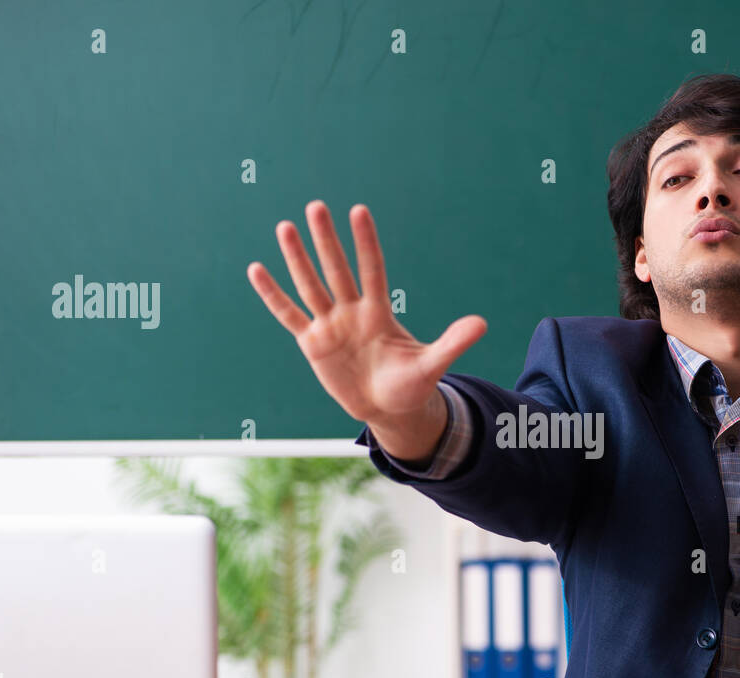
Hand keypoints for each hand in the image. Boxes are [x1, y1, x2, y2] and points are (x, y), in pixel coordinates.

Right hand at [247, 201, 486, 424]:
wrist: (389, 410)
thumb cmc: (411, 385)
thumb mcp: (432, 365)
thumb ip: (452, 342)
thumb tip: (482, 323)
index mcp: (379, 313)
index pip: (372, 270)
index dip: (366, 243)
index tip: (359, 211)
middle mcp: (352, 312)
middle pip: (337, 270)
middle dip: (327, 240)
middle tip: (316, 206)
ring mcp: (330, 326)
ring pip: (311, 286)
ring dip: (298, 259)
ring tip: (286, 227)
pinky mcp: (312, 344)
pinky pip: (289, 315)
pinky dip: (273, 295)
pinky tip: (257, 269)